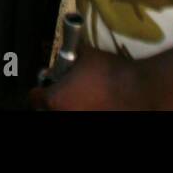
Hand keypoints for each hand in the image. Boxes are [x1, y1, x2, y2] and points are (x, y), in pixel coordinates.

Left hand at [28, 47, 152, 110]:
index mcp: (55, 98)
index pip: (35, 97)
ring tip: (83, 96)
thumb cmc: (107, 71)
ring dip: (70, 106)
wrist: (137, 89)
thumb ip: (72, 54)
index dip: (41, 88)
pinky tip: (97, 103)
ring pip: (66, 113)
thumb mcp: (85, 54)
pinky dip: (86, 109)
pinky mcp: (96, 122)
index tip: (48, 84)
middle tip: (65, 91)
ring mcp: (79, 121)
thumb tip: (69, 51)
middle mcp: (63, 114)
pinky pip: (84, 114)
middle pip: (47, 110)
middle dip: (54, 101)